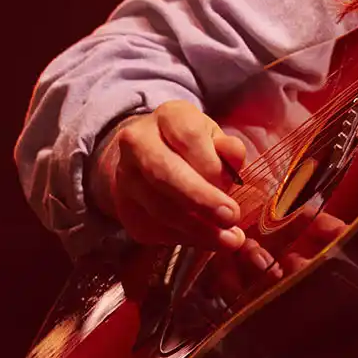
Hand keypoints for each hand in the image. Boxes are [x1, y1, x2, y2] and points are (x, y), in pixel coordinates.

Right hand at [89, 100, 250, 252]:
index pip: (189, 138)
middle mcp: (138, 142)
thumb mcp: (215, 138)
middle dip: (200, 201)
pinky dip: (182, 238)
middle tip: (230, 220)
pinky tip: (205, 240)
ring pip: (158, 207)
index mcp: (169, 116)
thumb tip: (234, 154)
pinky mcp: (124, 206)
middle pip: (165, 174)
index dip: (212, 167)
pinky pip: (152, 228)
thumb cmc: (193, 147)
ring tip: (228, 240)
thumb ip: (228, 149)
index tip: (233, 189)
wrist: (150, 156)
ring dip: (196, 229)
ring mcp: (125, 176)